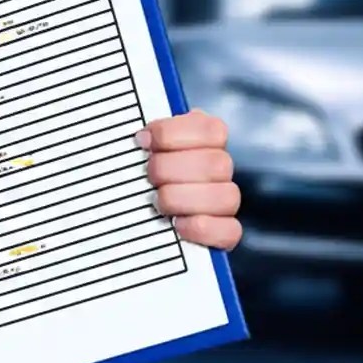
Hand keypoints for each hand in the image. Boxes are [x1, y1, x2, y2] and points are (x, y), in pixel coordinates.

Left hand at [137, 111, 241, 249]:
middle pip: (217, 163)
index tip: (143, 141)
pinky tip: (177, 225)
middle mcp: (220, 170)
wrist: (133, 219)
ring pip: (227, 196)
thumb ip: (145, 139)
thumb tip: (138, 137)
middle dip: (171, 169)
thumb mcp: (138, 151)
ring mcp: (225, 203)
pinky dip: (201, 229)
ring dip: (183, 199)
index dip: (174, 133)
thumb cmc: (138, 176)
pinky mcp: (224, 233)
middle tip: (148, 176)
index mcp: (206, 141)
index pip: (211, 129)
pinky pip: (229, 231)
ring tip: (158, 202)